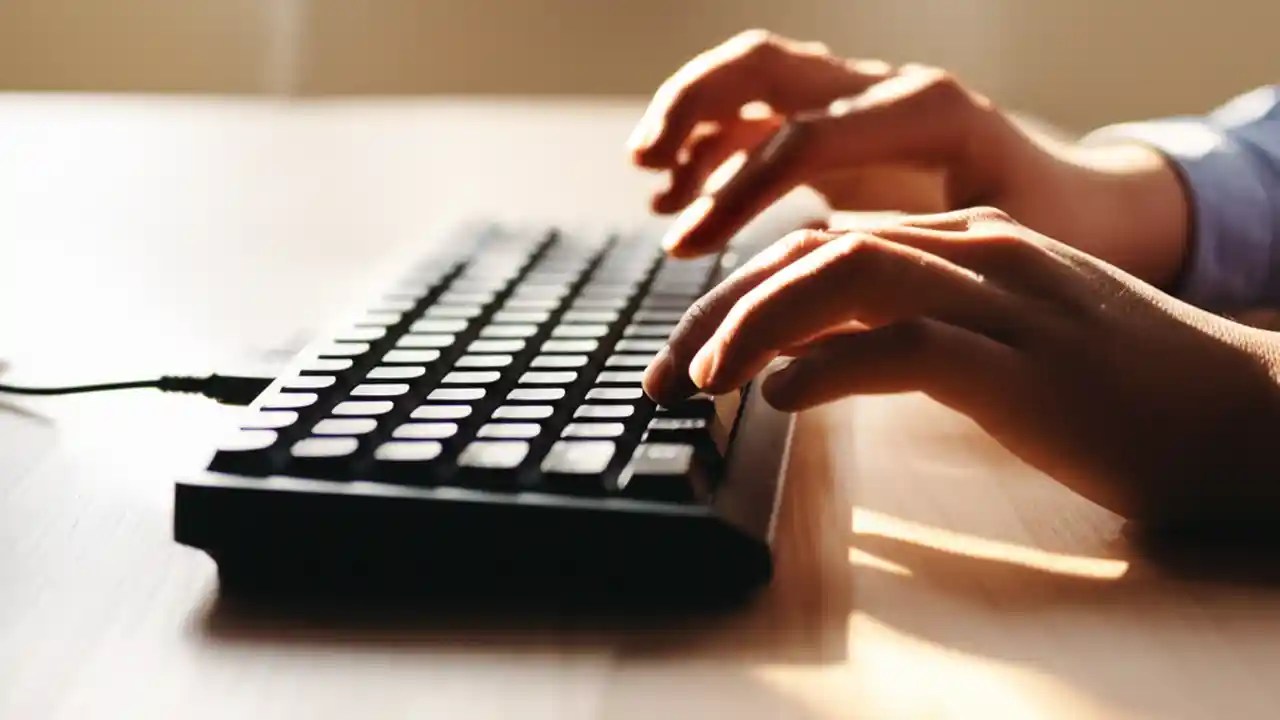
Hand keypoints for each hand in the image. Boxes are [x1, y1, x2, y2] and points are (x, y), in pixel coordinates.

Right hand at [629, 30, 1188, 287]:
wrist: (1082, 206)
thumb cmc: (1051, 236)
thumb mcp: (997, 254)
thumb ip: (908, 268)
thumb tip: (814, 313)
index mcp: (928, 114)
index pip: (802, 138)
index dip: (735, 194)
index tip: (690, 251)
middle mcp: (889, 88)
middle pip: (766, 64)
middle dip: (692, 107)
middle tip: (647, 164)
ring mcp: (864, 100)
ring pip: (755, 73)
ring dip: (692, 117)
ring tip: (655, 184)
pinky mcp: (847, 125)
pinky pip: (762, 114)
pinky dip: (715, 144)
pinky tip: (682, 197)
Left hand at [643, 208, 1279, 521]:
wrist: (1244, 415)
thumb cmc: (1122, 392)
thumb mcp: (1004, 342)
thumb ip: (911, 332)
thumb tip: (804, 363)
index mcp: (972, 241)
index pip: (827, 241)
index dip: (744, 289)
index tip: (688, 347)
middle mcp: (981, 253)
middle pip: (819, 249)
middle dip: (725, 305)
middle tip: (665, 373)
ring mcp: (1005, 301)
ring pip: (849, 277)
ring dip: (759, 326)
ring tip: (702, 379)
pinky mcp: (1024, 364)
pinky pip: (905, 346)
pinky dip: (831, 365)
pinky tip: (784, 399)